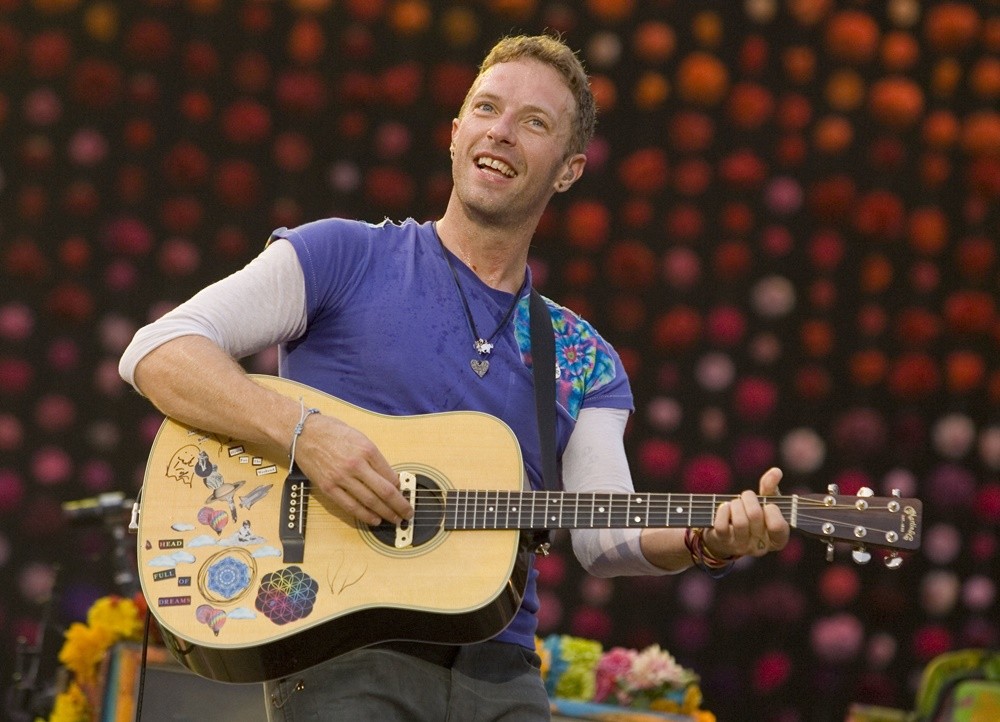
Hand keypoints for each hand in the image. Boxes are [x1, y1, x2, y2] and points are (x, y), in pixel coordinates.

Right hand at [293, 414, 413, 525]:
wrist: (304, 433)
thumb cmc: (332, 432)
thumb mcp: (359, 438)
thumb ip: (374, 457)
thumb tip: (389, 477)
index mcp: (367, 450)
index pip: (390, 475)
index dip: (401, 488)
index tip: (404, 494)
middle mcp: (356, 465)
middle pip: (385, 491)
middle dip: (399, 505)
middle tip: (407, 513)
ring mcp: (342, 478)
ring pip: (370, 501)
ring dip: (385, 513)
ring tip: (395, 519)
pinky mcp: (329, 488)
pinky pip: (350, 506)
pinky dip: (365, 515)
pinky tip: (374, 519)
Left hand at [703, 467, 788, 558]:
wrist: (726, 536)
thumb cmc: (752, 517)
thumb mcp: (764, 504)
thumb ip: (771, 488)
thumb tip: (776, 471)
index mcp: (776, 539)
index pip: (778, 527)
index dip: (773, 511)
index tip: (768, 505)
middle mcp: (760, 546)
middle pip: (756, 516)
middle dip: (749, 499)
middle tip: (747, 497)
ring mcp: (741, 546)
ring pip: (740, 522)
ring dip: (736, 504)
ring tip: (735, 503)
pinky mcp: (723, 542)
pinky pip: (722, 526)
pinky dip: (723, 511)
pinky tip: (725, 507)